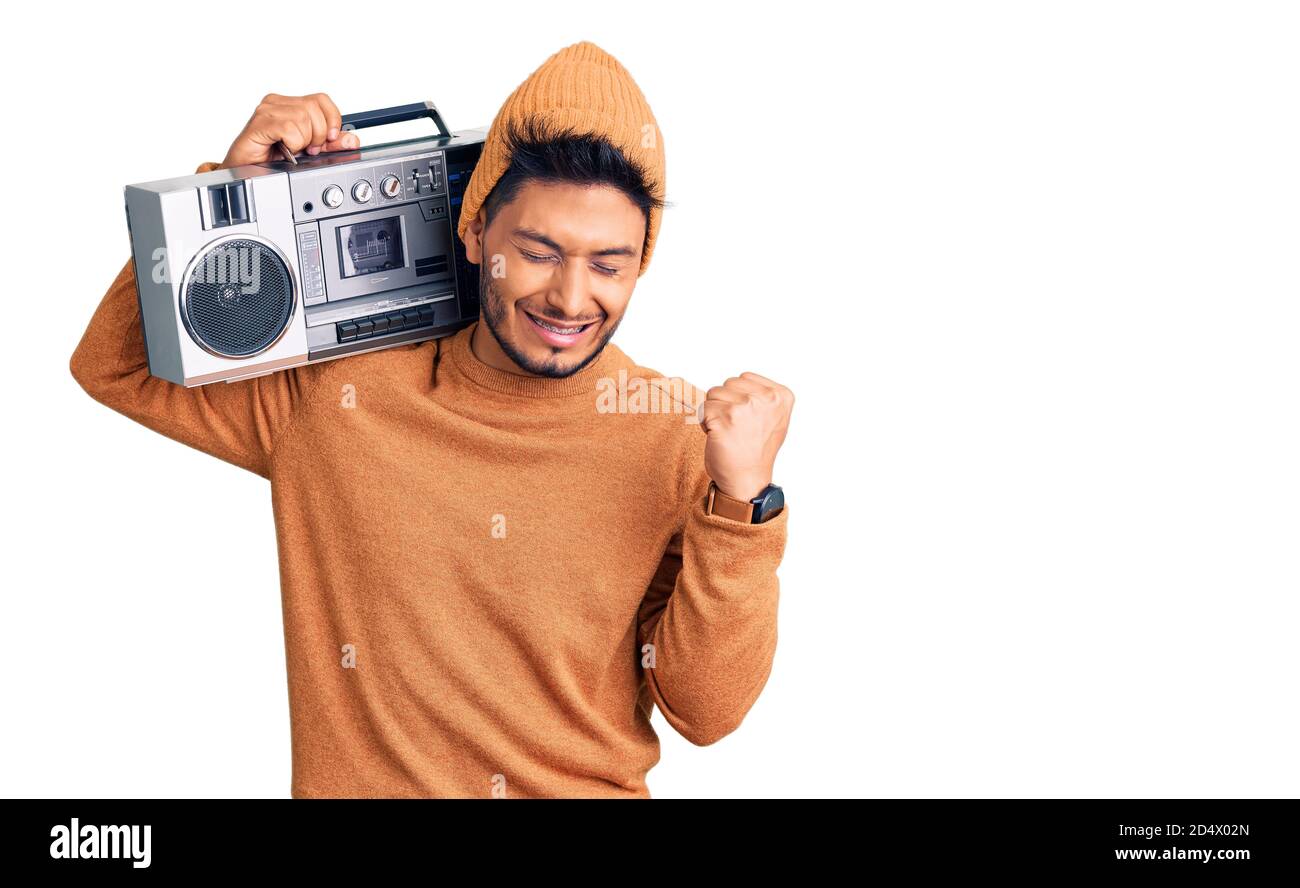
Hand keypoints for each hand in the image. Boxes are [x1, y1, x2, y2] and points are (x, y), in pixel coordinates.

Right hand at [218, 93, 359, 168]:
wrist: (247, 172)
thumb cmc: (272, 159)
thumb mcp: (310, 150)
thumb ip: (332, 144)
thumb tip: (352, 139)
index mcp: (290, 104)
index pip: (322, 100)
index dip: (332, 120)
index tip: (330, 139)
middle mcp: (278, 103)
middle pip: (316, 108)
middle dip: (319, 134)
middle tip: (307, 149)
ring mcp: (268, 110)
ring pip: (304, 118)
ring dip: (304, 141)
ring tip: (292, 149)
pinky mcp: (260, 122)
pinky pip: (290, 128)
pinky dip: (292, 143)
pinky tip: (283, 149)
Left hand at [699, 372, 793, 500]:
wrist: (747, 479)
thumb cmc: (756, 448)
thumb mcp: (774, 417)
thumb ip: (762, 395)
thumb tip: (736, 382)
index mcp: (781, 395)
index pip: (744, 378)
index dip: (738, 398)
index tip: (748, 420)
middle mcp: (766, 399)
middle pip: (727, 384)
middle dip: (725, 404)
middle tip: (736, 428)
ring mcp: (745, 408)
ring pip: (712, 394)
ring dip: (714, 413)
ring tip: (728, 432)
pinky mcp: (725, 419)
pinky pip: (702, 409)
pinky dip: (704, 423)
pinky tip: (718, 437)